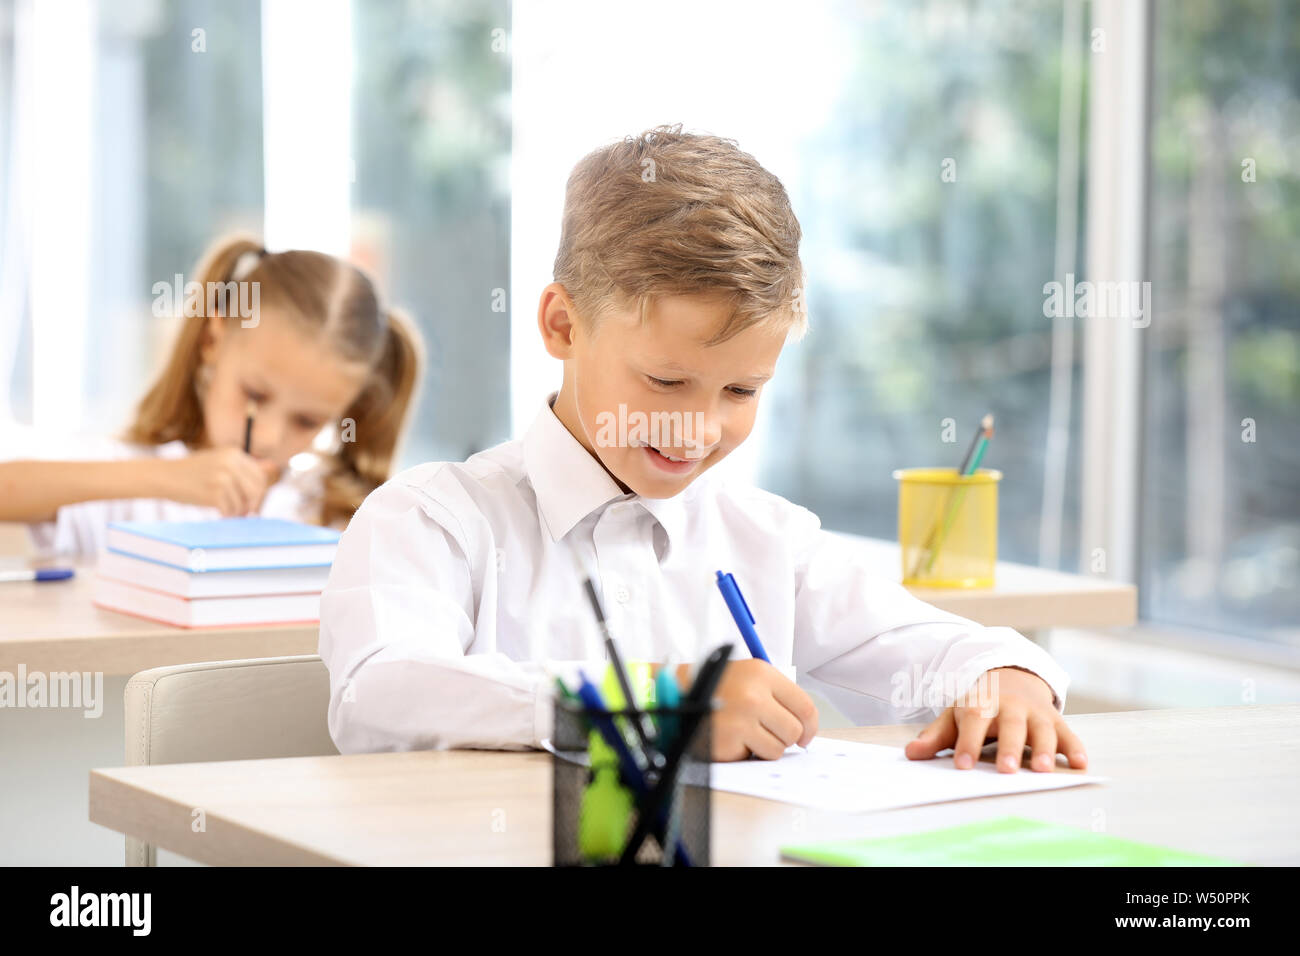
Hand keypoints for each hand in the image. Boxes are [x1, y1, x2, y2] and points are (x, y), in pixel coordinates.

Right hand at [159, 448, 280, 516]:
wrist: (165, 476)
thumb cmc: (193, 473)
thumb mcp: (218, 462)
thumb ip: (240, 470)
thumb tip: (267, 478)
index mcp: (234, 454)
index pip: (260, 476)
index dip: (259, 493)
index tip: (253, 503)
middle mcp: (231, 463)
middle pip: (257, 490)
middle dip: (253, 505)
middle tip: (245, 514)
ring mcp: (223, 478)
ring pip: (244, 503)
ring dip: (237, 512)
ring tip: (227, 512)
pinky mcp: (214, 493)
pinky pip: (230, 511)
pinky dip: (227, 515)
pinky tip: (219, 513)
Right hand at [703, 659, 818, 761]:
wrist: (674, 693)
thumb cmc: (716, 686)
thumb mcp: (748, 676)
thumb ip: (776, 695)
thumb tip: (804, 727)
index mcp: (762, 674)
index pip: (804, 706)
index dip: (810, 726)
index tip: (806, 736)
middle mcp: (754, 695)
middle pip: (794, 731)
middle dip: (786, 738)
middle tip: (770, 735)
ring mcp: (741, 720)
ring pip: (777, 748)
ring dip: (765, 747)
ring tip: (745, 734)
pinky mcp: (728, 741)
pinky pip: (754, 757)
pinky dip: (745, 753)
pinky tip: (731, 738)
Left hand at [903, 667, 1087, 772]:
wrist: (1010, 676)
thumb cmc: (979, 705)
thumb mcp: (955, 715)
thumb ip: (936, 736)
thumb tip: (911, 753)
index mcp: (982, 704)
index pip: (973, 723)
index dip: (967, 744)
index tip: (963, 767)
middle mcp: (1011, 707)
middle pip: (1011, 727)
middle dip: (1009, 748)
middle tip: (1006, 770)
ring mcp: (1035, 713)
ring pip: (1041, 730)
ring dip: (1045, 749)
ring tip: (1044, 770)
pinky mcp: (1055, 720)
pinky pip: (1068, 734)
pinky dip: (1075, 748)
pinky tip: (1080, 764)